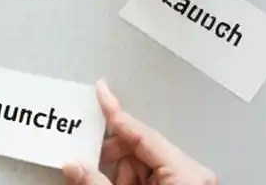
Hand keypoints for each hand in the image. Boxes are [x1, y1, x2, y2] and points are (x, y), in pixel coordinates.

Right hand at [62, 80, 215, 184]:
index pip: (142, 131)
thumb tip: (74, 165)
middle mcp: (191, 174)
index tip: (101, 89)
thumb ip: (97, 181)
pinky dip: (130, 181)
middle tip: (88, 161)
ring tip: (107, 183)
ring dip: (119, 172)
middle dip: (112, 154)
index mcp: (186, 170)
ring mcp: (187, 182)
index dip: (115, 110)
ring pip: (142, 163)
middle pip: (139, 147)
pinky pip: (150, 176)